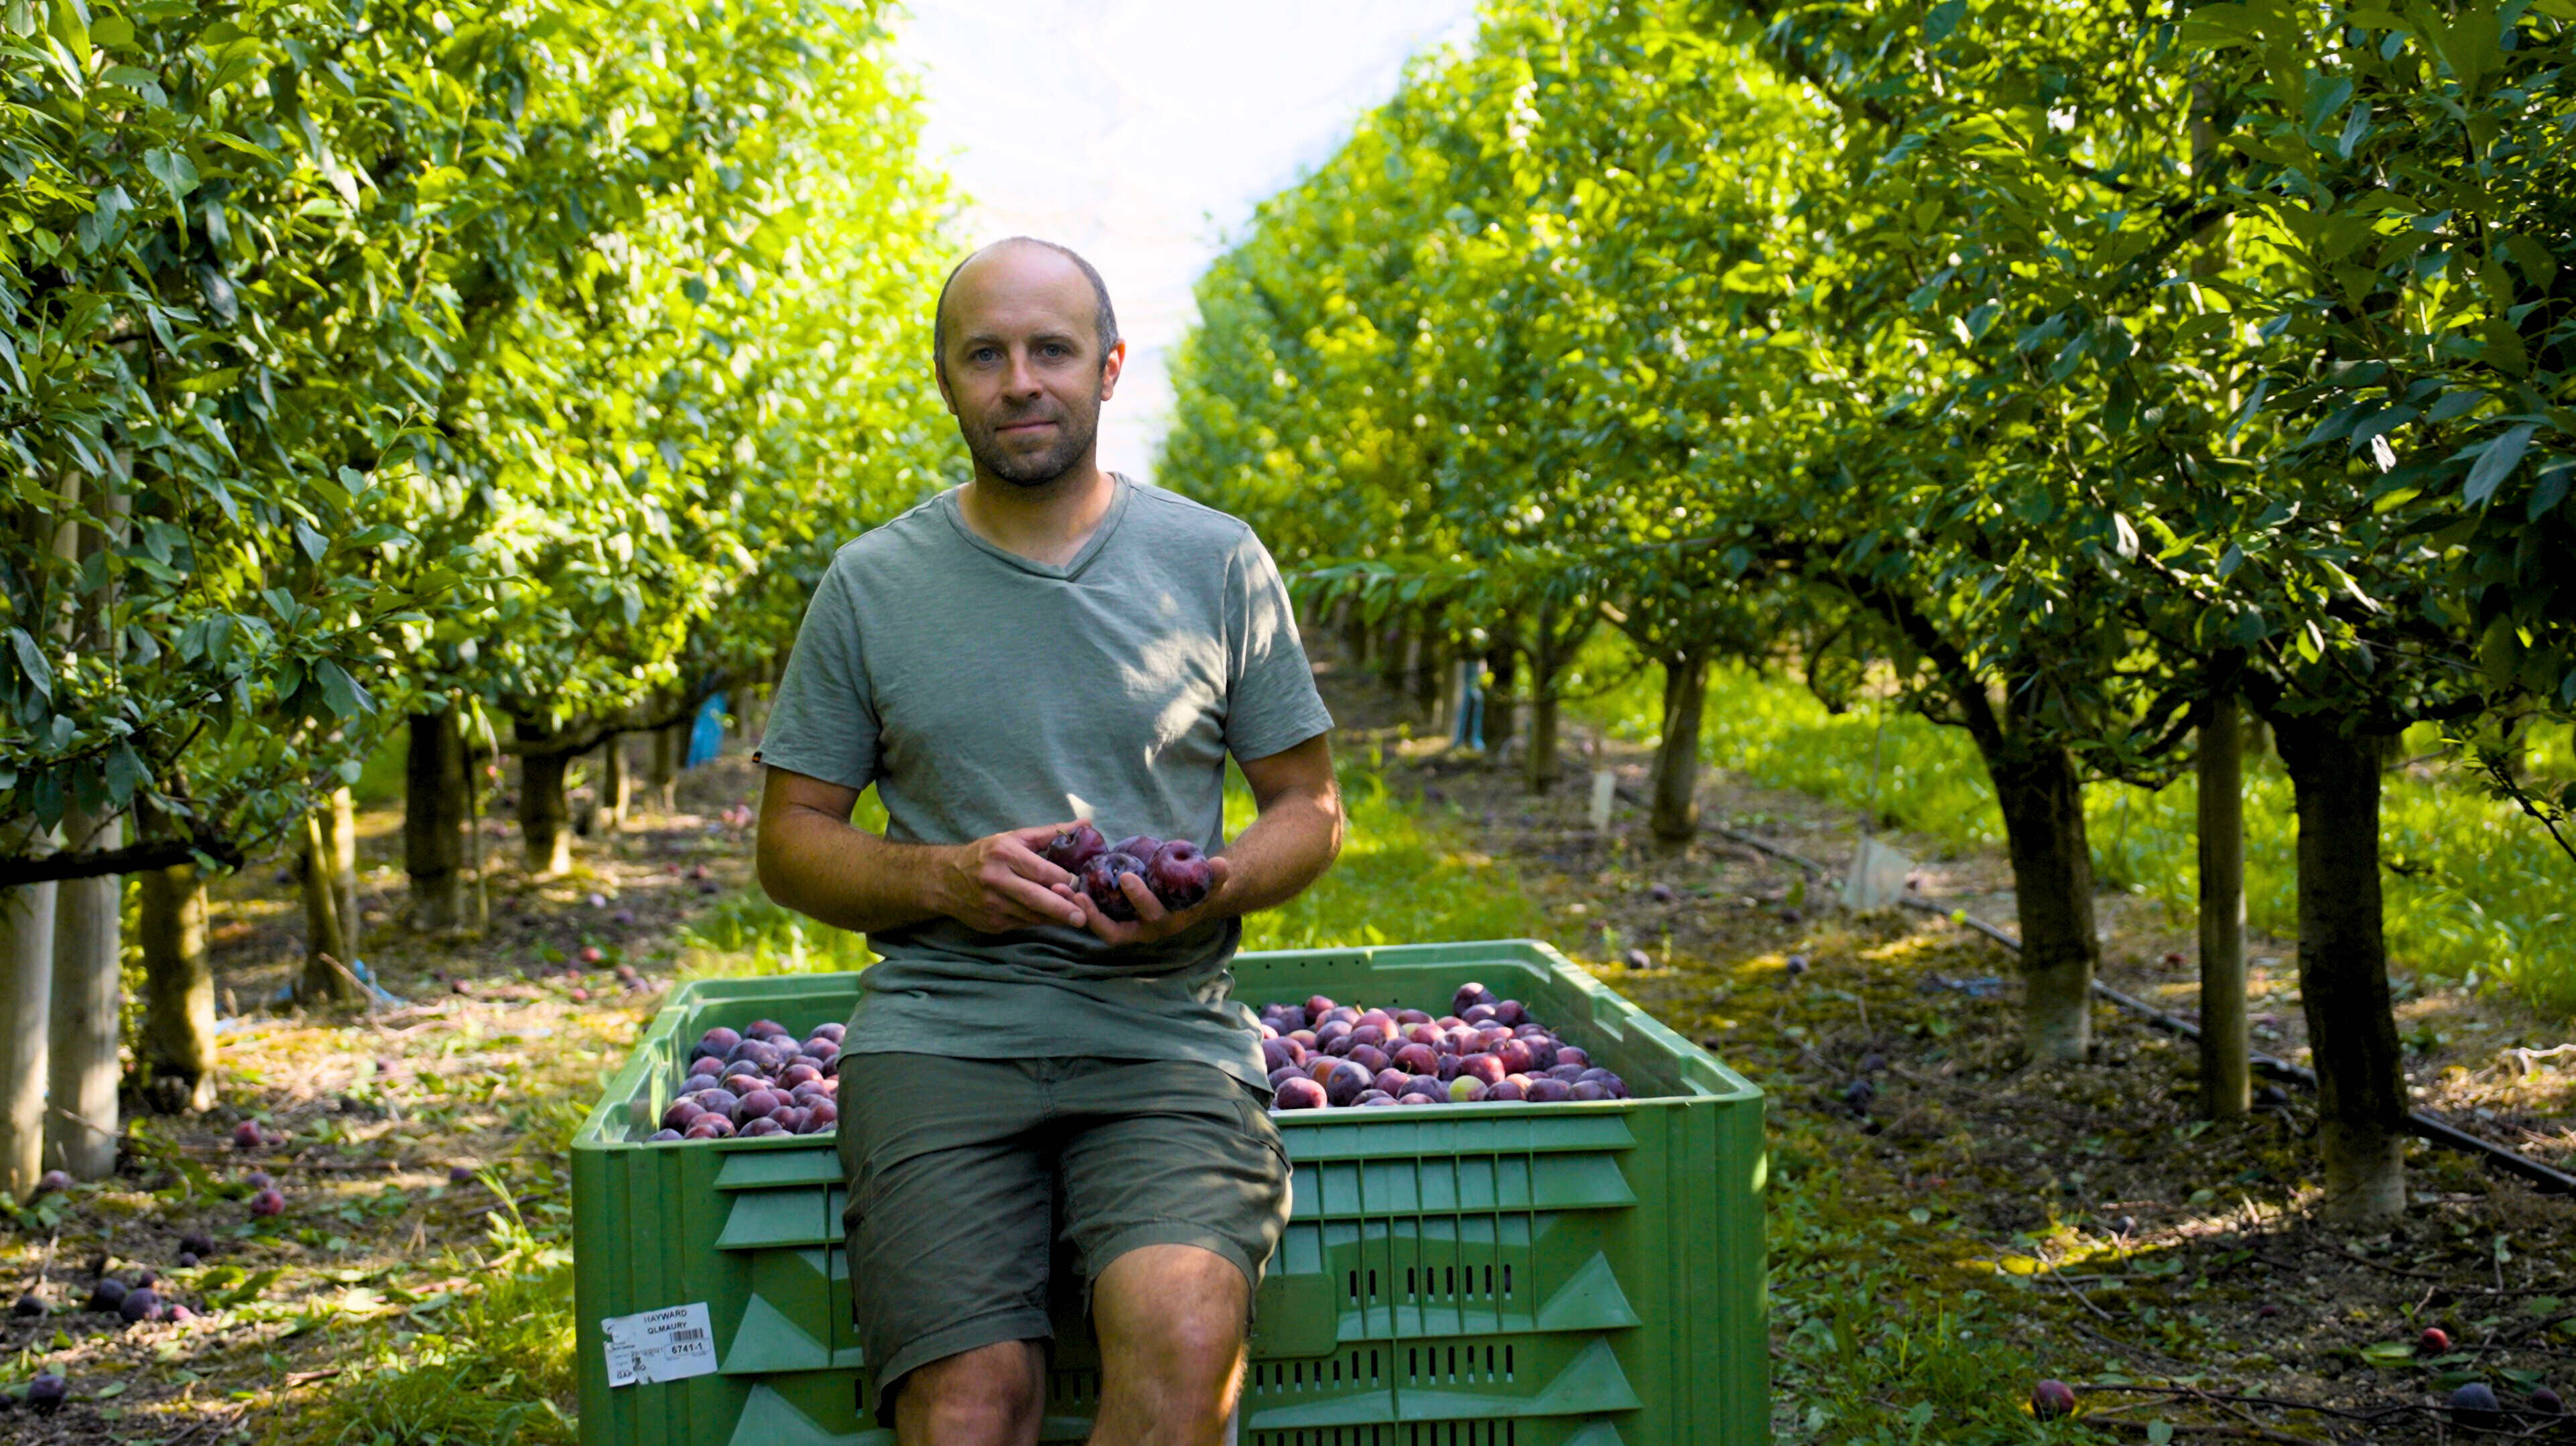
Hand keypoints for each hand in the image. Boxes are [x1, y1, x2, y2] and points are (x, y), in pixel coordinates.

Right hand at [932, 821, 1090, 932]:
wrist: (944, 879)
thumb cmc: (986, 854)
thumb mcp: (1014, 838)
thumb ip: (1051, 833)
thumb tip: (1086, 823)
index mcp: (1004, 854)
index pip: (1041, 871)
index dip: (1065, 880)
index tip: (1083, 886)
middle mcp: (996, 880)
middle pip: (1036, 897)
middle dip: (1062, 908)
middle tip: (1083, 917)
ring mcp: (992, 905)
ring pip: (1032, 915)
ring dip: (1054, 918)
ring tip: (1074, 917)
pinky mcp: (992, 923)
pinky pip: (1023, 924)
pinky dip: (1039, 921)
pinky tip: (1050, 918)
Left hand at [1057, 855, 1234, 945]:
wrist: (1190, 901)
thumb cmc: (1198, 890)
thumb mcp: (1209, 884)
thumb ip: (1216, 876)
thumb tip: (1223, 864)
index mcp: (1166, 923)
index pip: (1151, 916)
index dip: (1139, 899)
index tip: (1127, 877)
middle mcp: (1144, 932)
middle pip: (1116, 931)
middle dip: (1096, 914)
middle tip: (1079, 891)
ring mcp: (1128, 928)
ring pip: (1098, 927)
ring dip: (1078, 910)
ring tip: (1059, 889)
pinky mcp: (1115, 920)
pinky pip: (1094, 917)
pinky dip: (1079, 905)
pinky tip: (1061, 885)